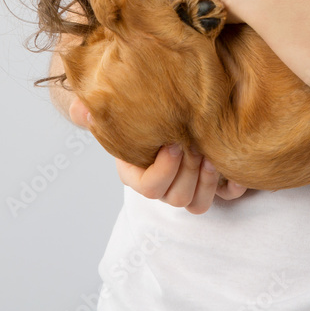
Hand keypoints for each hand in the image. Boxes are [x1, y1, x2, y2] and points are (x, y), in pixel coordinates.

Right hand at [69, 96, 246, 212]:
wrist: (160, 112)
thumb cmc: (136, 113)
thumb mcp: (115, 110)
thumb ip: (93, 111)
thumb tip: (81, 107)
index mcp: (135, 175)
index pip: (150, 188)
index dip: (164, 170)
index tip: (173, 142)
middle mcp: (160, 187)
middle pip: (176, 197)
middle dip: (188, 171)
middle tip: (196, 142)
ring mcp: (183, 188)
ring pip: (197, 202)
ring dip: (206, 179)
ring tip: (210, 151)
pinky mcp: (205, 183)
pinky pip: (220, 197)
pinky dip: (228, 186)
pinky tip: (228, 164)